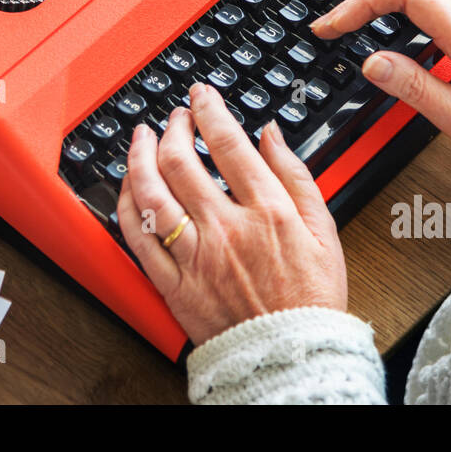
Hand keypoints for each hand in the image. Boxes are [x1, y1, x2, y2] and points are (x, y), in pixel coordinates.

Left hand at [117, 83, 345, 344]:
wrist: (291, 356)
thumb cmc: (310, 297)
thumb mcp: (323, 229)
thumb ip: (295, 174)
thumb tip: (271, 134)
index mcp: (267, 211)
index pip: (227, 142)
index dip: (208, 109)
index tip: (201, 95)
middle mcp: (226, 228)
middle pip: (181, 161)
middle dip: (171, 127)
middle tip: (172, 117)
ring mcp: (195, 256)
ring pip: (151, 193)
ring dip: (139, 156)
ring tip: (141, 138)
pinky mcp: (173, 284)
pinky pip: (138, 237)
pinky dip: (127, 204)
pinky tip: (128, 186)